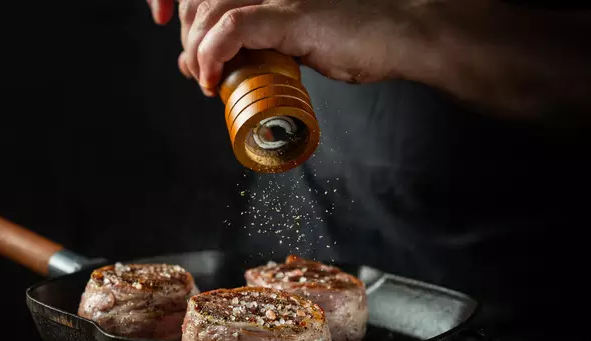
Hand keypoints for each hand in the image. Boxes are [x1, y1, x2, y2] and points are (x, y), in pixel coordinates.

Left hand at [146, 0, 428, 95]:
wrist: (403, 34)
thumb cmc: (359, 39)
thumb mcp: (291, 42)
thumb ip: (254, 45)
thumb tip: (211, 63)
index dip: (188, 20)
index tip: (192, 55)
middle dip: (187, 38)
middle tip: (198, 71)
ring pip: (209, 11)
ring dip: (196, 50)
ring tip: (206, 79)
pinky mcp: (291, 14)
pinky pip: (233, 27)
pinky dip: (212, 55)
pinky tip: (213, 79)